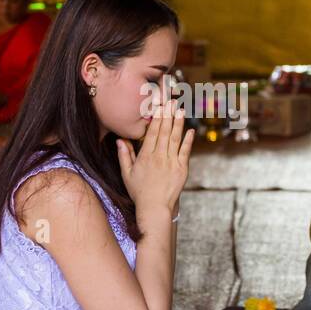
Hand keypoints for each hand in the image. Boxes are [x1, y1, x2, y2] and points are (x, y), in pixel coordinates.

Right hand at [116, 98, 192, 220]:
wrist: (154, 208)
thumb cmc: (139, 192)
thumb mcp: (127, 174)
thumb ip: (124, 155)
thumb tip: (120, 139)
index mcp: (146, 156)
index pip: (152, 132)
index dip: (156, 117)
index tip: (158, 105)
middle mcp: (159, 157)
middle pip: (164, 132)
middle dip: (167, 114)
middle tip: (171, 101)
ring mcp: (171, 163)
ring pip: (174, 139)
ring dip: (178, 123)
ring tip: (180, 110)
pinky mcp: (182, 169)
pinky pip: (185, 152)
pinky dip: (188, 141)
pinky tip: (190, 130)